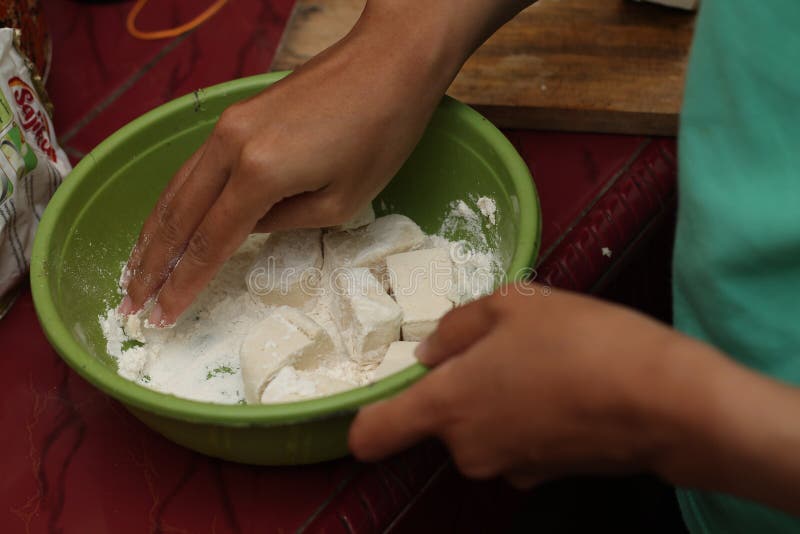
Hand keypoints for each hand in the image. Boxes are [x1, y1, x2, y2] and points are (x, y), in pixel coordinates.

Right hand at [119, 0, 535, 325]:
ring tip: (135, 269)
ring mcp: (228, 126)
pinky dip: (175, 200)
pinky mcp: (237, 114)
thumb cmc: (381, 134)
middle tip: (129, 303)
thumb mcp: (342, 200)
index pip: (210, 243)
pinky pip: (194, 167)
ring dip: (154, 233)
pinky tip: (167, 220)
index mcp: (260, 173)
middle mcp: (230, 147)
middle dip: (151, 265)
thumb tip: (248, 228)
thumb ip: (285, 222)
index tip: (159, 316)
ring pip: (178, 189)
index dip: (183, 285)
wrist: (388, 61)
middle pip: (178, 217)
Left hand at [349, 283, 689, 485]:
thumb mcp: (512, 305)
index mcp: (447, 406)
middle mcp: (468, 449)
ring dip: (499, 400)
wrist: (664, 401)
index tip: (380, 399)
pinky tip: (566, 389)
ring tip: (545, 364)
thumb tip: (429, 351)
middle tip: (506, 347)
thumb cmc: (580, 342)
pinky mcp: (544, 476)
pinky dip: (529, 418)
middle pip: (440, 421)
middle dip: (462, 386)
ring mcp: (508, 468)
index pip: (372, 435)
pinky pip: (517, 441)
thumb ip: (456, 327)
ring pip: (482, 428)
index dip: (366, 421)